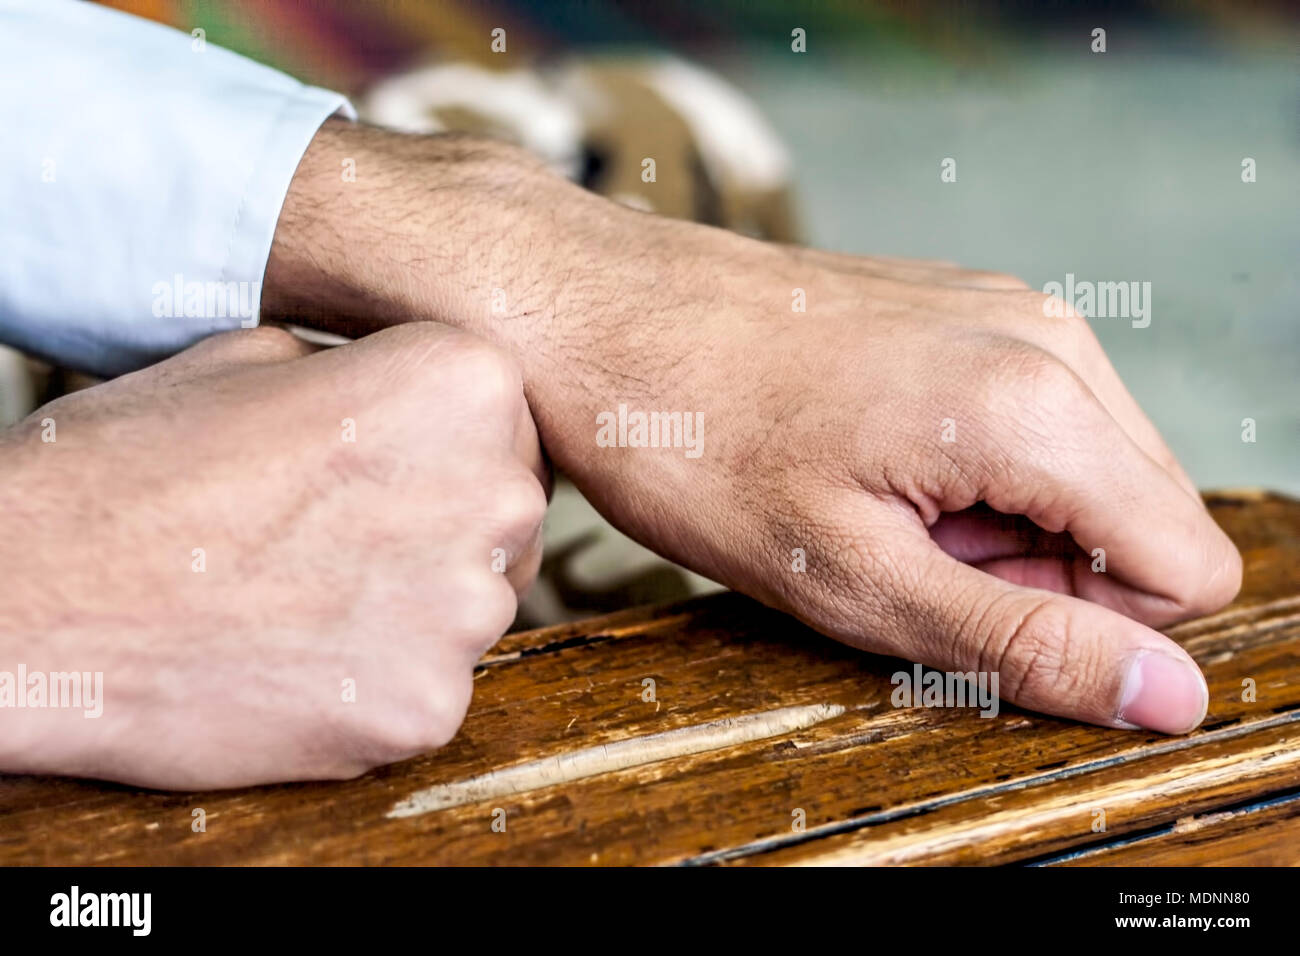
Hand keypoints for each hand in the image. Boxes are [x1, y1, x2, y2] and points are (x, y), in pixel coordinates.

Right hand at [0, 324, 546, 787]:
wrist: (30, 597)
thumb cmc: (130, 466)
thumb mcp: (255, 356)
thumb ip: (369, 373)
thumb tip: (412, 400)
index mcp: (462, 383)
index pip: (508, 427)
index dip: (442, 455)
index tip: (385, 475)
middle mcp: (494, 491)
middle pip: (505, 521)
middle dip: (440, 530)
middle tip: (337, 541)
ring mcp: (464, 611)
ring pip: (472, 609)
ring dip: (410, 610)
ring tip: (300, 599)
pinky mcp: (424, 707)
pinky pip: (431, 688)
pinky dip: (375, 682)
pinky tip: (295, 659)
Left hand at [264, 123, 1240, 734]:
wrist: (601, 310)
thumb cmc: (697, 442)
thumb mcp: (852, 579)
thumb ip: (1022, 642)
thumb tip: (1165, 694)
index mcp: (1035, 410)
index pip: (1187, 569)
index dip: (1087, 623)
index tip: (962, 601)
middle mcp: (1047, 338)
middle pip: (1147, 517)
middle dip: (1043, 571)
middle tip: (903, 554)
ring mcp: (1009, 307)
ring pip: (1091, 472)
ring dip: (1003, 522)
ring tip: (877, 501)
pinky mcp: (969, 303)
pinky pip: (1038, 418)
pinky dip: (975, 466)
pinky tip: (872, 456)